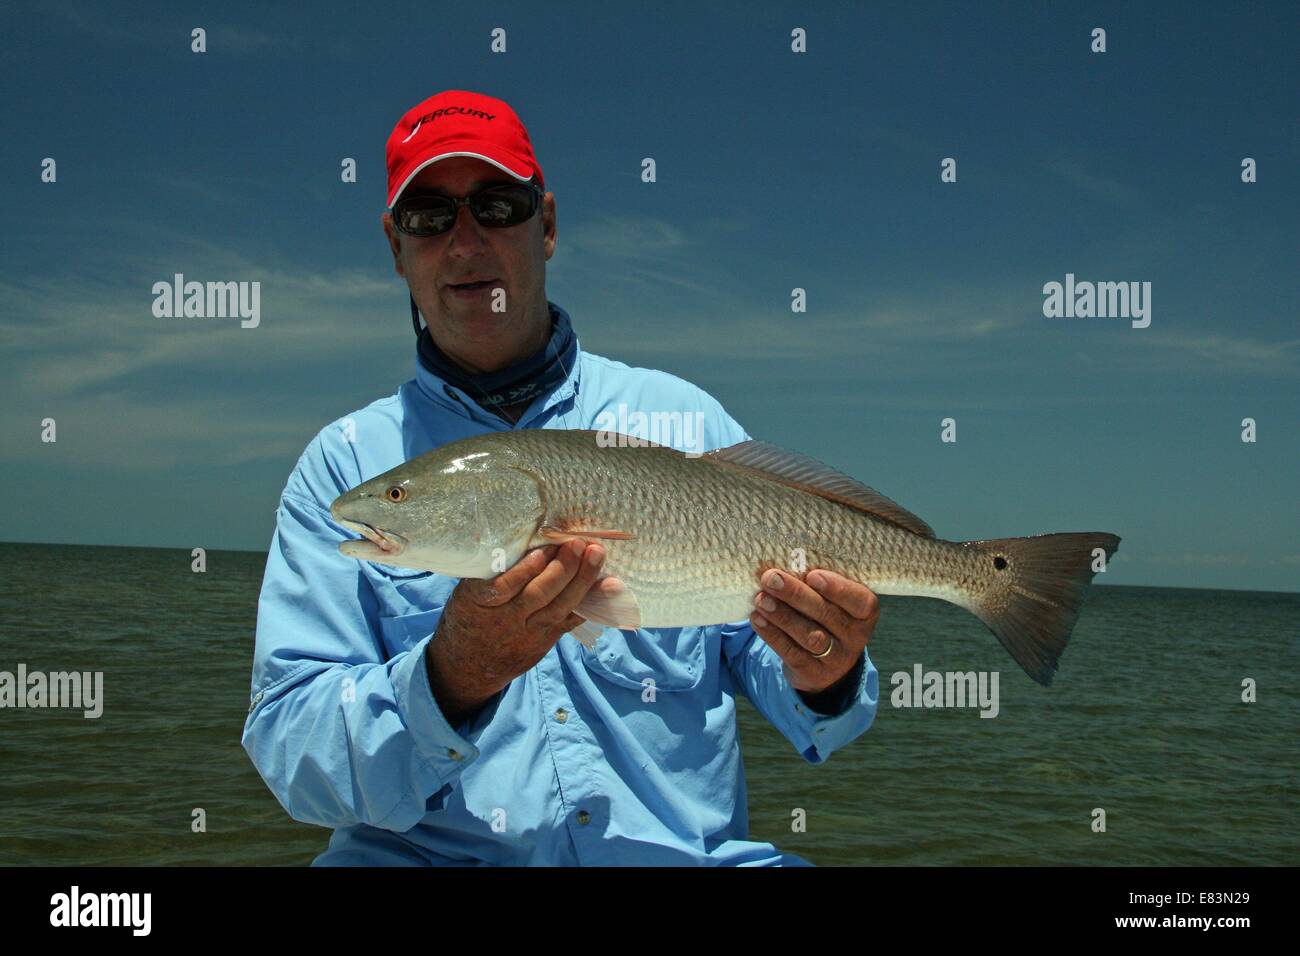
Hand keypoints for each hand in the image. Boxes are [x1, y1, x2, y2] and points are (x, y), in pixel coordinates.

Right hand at [426, 538, 609, 724]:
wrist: (468, 666)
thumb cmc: (469, 615)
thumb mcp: (467, 592)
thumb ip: (491, 569)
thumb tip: (525, 534)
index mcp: (478, 602)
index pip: (503, 585)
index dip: (527, 567)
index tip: (546, 546)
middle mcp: (505, 620)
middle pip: (538, 595)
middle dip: (562, 569)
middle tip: (579, 543)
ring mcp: (529, 632)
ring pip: (559, 608)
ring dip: (582, 580)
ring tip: (596, 555)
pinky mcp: (547, 640)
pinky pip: (572, 621)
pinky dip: (593, 602)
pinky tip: (611, 585)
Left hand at [749, 568, 879, 695]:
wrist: (827, 664)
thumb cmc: (827, 616)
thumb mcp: (834, 602)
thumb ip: (818, 585)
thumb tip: (785, 564)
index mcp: (865, 613)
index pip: (859, 601)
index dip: (837, 588)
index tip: (812, 575)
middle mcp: (855, 637)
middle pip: (827, 615)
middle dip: (796, 595)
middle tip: (771, 578)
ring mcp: (836, 659)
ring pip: (809, 636)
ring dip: (782, 615)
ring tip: (760, 599)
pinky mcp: (814, 673)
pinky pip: (792, 652)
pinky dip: (772, 634)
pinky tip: (758, 618)